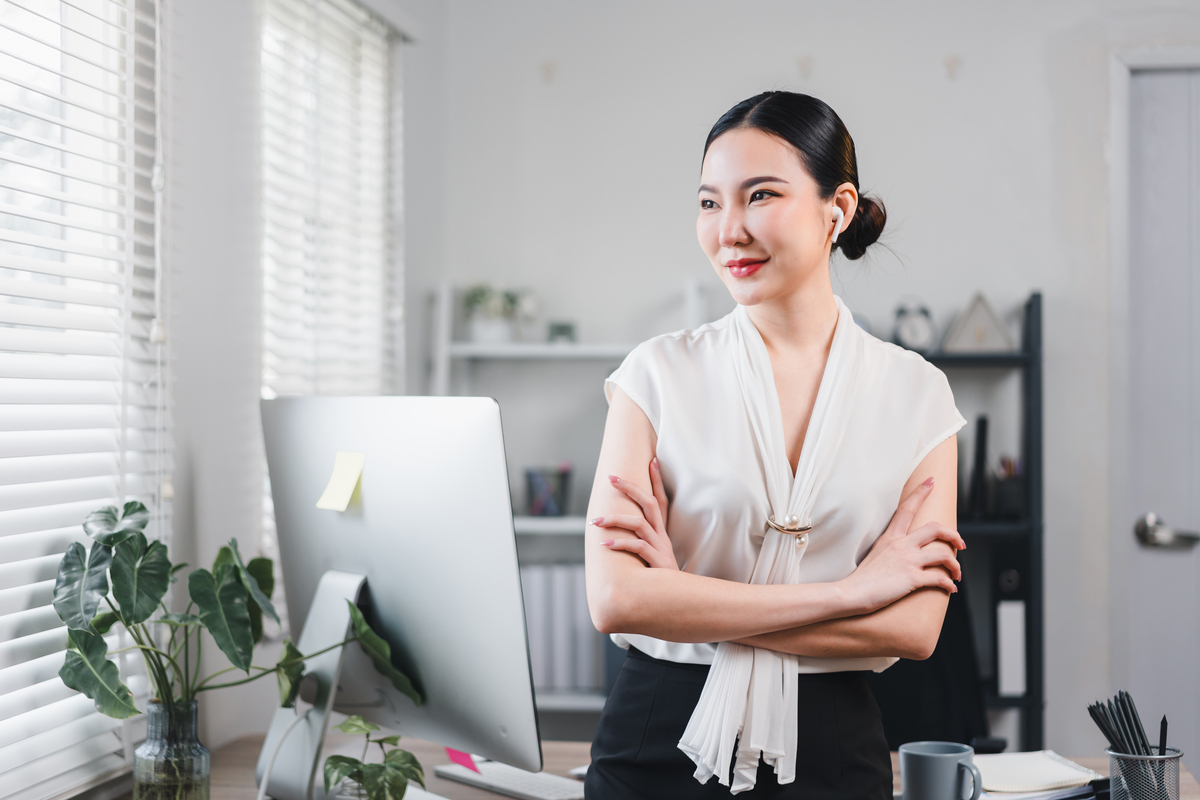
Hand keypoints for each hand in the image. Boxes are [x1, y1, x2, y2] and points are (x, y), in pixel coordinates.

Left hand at [592, 457, 678, 569]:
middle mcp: (662, 535)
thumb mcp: (654, 553)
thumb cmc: (661, 575)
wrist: (679, 598)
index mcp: (662, 531)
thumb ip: (642, 539)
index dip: (657, 480)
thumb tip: (621, 527)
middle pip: (650, 503)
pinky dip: (620, 544)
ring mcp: (660, 547)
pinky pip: (638, 547)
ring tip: (595, 522)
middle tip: (611, 477)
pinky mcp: (656, 561)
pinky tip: (605, 544)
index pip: (661, 499)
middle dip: (630, 488)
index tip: (652, 460)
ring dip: (615, 520)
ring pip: (639, 524)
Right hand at [841, 477, 965, 612]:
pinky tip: (950, 589)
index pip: (907, 509)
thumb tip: (903, 554)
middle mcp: (901, 545)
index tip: (931, 481)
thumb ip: (890, 549)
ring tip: (956, 574)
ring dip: (955, 565)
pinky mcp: (912, 578)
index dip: (920, 492)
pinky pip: (940, 578)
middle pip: (935, 529)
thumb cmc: (860, 578)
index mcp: (890, 537)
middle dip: (954, 535)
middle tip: (961, 544)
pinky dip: (949, 584)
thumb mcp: (875, 554)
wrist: (851, 593)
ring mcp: (908, 560)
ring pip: (943, 554)